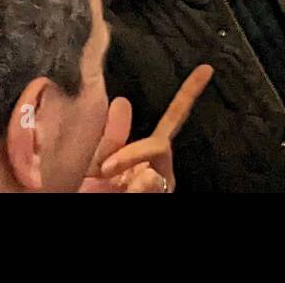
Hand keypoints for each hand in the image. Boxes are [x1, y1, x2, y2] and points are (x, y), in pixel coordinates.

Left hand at [81, 64, 212, 193]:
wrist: (79, 214)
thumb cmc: (82, 194)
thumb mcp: (90, 165)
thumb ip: (108, 139)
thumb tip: (123, 104)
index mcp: (140, 158)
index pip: (169, 122)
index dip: (187, 96)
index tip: (205, 70)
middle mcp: (155, 171)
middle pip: (161, 143)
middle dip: (134, 150)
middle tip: (104, 168)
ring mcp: (158, 187)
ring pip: (157, 163)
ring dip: (131, 164)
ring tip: (107, 180)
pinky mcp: (160, 193)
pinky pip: (155, 182)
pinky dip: (141, 184)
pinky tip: (130, 186)